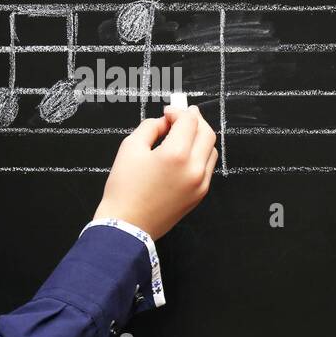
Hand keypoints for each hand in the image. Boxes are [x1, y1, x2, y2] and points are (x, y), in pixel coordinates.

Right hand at [92, 104, 217, 239]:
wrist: (127, 225)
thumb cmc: (124, 189)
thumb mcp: (130, 147)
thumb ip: (150, 127)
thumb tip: (164, 122)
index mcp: (176, 155)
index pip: (189, 121)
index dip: (178, 111)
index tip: (167, 112)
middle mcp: (194, 168)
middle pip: (207, 132)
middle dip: (194, 120)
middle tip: (180, 116)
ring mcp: (200, 183)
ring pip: (211, 150)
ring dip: (200, 137)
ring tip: (182, 135)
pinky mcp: (199, 194)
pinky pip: (207, 167)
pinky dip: (200, 155)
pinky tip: (185, 154)